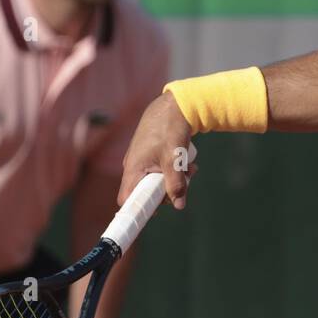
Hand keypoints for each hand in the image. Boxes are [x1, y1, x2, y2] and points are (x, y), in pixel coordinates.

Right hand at [118, 92, 196, 209]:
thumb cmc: (169, 129)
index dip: (138, 210)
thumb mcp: (174, 159)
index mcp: (133, 169)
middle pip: (146, 192)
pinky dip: (174, 169)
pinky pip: (160, 169)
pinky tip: (188, 163)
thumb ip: (176, 184)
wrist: (174, 104)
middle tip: (184, 184)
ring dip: (174, 179)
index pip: (127, 200)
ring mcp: (142, 159)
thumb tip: (178, 205)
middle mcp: (134, 166)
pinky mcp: (151, 153)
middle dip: (166, 191)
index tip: (155, 213)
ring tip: (190, 169)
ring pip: (156, 180)